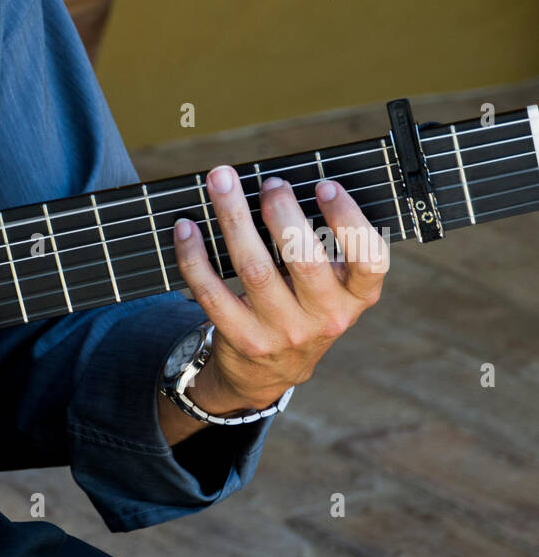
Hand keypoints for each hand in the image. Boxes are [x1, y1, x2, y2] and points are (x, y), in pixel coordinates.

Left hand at [171, 165, 387, 414]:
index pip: (370, 259)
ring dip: (234, 219)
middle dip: (282, 212)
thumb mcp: (327, 289)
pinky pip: (212, 292)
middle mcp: (325, 318)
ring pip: (254, 268)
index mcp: (355, 298)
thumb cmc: (300, 309)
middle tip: (269, 182)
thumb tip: (280, 187)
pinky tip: (186, 229)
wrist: (268, 373)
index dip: (349, 220)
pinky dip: (195, 256)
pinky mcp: (243, 339)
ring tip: (222, 184)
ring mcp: (282, 332)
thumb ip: (320, 248)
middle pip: (304, 258)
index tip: (325, 186)